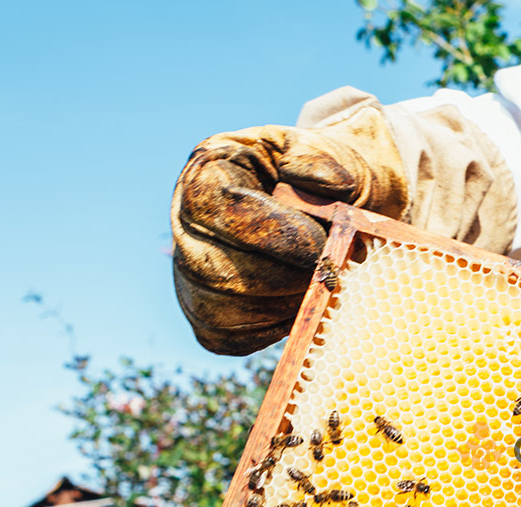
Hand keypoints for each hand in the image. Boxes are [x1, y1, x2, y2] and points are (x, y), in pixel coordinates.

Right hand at [171, 117, 406, 354]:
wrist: (335, 211)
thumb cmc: (330, 183)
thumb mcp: (333, 156)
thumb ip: (326, 164)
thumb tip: (334, 183)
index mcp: (208, 172)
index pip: (227, 213)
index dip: (280, 237)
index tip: (323, 246)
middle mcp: (185, 222)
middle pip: (220, 270)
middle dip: (287, 278)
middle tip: (329, 272)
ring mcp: (187, 270)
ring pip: (223, 309)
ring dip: (283, 306)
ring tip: (317, 285)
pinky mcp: (204, 314)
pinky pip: (227, 337)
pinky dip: (270, 330)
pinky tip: (298, 305)